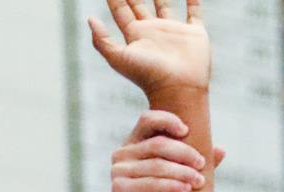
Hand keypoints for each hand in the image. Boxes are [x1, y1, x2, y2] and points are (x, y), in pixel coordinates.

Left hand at [88, 0, 209, 98]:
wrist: (178, 89)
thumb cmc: (148, 76)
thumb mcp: (119, 59)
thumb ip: (102, 40)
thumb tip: (90, 18)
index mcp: (135, 35)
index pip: (121, 10)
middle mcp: (152, 31)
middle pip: (139, 4)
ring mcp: (172, 31)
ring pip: (164, 5)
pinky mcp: (193, 33)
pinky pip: (194, 12)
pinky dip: (193, 1)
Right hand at [112, 109, 217, 191]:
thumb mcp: (175, 175)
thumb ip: (193, 162)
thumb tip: (221, 150)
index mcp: (135, 142)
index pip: (147, 120)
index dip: (167, 120)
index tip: (187, 131)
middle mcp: (123, 153)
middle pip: (158, 144)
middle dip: (184, 153)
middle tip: (201, 165)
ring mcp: (118, 171)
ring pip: (157, 165)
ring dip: (182, 172)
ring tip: (199, 181)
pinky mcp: (119, 189)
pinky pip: (150, 184)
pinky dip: (170, 186)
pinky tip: (185, 190)